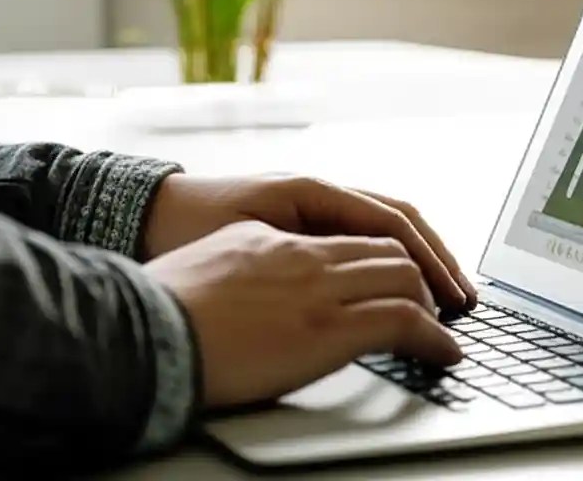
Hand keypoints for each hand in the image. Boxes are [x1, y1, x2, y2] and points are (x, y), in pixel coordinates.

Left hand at [144, 174, 475, 309]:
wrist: (141, 212)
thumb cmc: (186, 226)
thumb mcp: (246, 241)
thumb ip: (301, 254)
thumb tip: (358, 274)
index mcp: (312, 190)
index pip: (391, 221)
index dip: (427, 259)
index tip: (449, 296)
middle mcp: (321, 193)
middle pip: (400, 220)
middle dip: (438, 259)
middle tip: (465, 299)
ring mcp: (315, 206)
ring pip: (386, 227)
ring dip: (421, 258)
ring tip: (447, 294)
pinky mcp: (305, 224)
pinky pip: (363, 237)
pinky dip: (392, 259)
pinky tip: (402, 285)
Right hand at [145, 220, 462, 408]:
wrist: (138, 332)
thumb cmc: (159, 311)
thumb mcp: (209, 268)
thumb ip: (247, 270)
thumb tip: (262, 293)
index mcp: (275, 238)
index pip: (353, 230)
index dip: (388, 255)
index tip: (404, 275)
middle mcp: (304, 253)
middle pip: (389, 246)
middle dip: (423, 273)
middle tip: (440, 301)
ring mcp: (318, 287)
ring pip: (403, 277)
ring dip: (432, 302)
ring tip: (443, 327)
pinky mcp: (328, 326)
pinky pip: (403, 320)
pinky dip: (434, 336)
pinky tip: (444, 352)